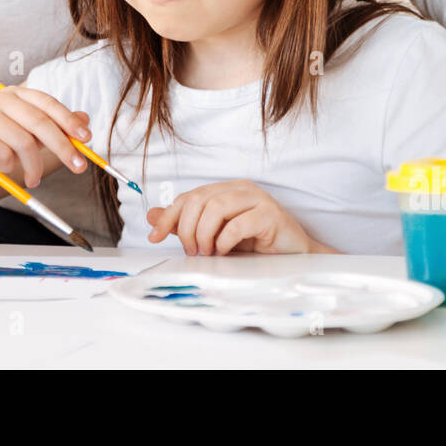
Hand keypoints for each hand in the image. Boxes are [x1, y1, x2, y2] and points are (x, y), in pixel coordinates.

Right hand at [0, 84, 91, 190]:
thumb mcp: (29, 136)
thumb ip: (54, 127)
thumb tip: (85, 120)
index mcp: (17, 95)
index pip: (48, 103)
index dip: (69, 121)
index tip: (86, 140)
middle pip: (39, 122)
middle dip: (63, 147)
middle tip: (78, 167)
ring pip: (23, 143)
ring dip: (34, 166)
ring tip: (34, 179)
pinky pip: (3, 156)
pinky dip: (10, 168)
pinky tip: (3, 170)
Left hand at [145, 180, 329, 254]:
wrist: (293, 256)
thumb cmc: (255, 244)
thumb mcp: (214, 235)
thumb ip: (186, 224)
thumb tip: (152, 216)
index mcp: (226, 189)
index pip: (189, 196)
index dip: (168, 216)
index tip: (155, 236)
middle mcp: (241, 189)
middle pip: (199, 199)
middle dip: (187, 228)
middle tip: (191, 250)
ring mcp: (258, 199)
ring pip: (216, 206)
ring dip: (205, 234)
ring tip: (208, 252)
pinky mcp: (271, 215)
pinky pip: (239, 223)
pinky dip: (225, 240)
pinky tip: (225, 251)